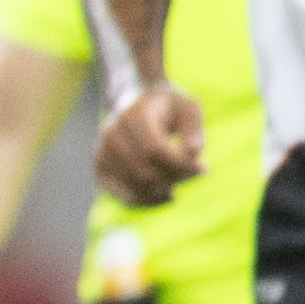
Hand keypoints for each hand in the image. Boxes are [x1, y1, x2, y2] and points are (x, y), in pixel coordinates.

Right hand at [95, 83, 207, 204]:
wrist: (135, 103)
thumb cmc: (168, 107)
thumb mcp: (187, 108)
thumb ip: (193, 127)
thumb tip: (193, 151)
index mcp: (133, 115)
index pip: (155, 149)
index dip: (181, 164)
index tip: (202, 167)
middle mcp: (111, 133)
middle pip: (145, 172)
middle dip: (175, 179)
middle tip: (193, 174)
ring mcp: (102, 152)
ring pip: (136, 187)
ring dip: (164, 191)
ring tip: (180, 181)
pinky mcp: (101, 169)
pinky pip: (125, 196)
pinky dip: (149, 201)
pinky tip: (164, 195)